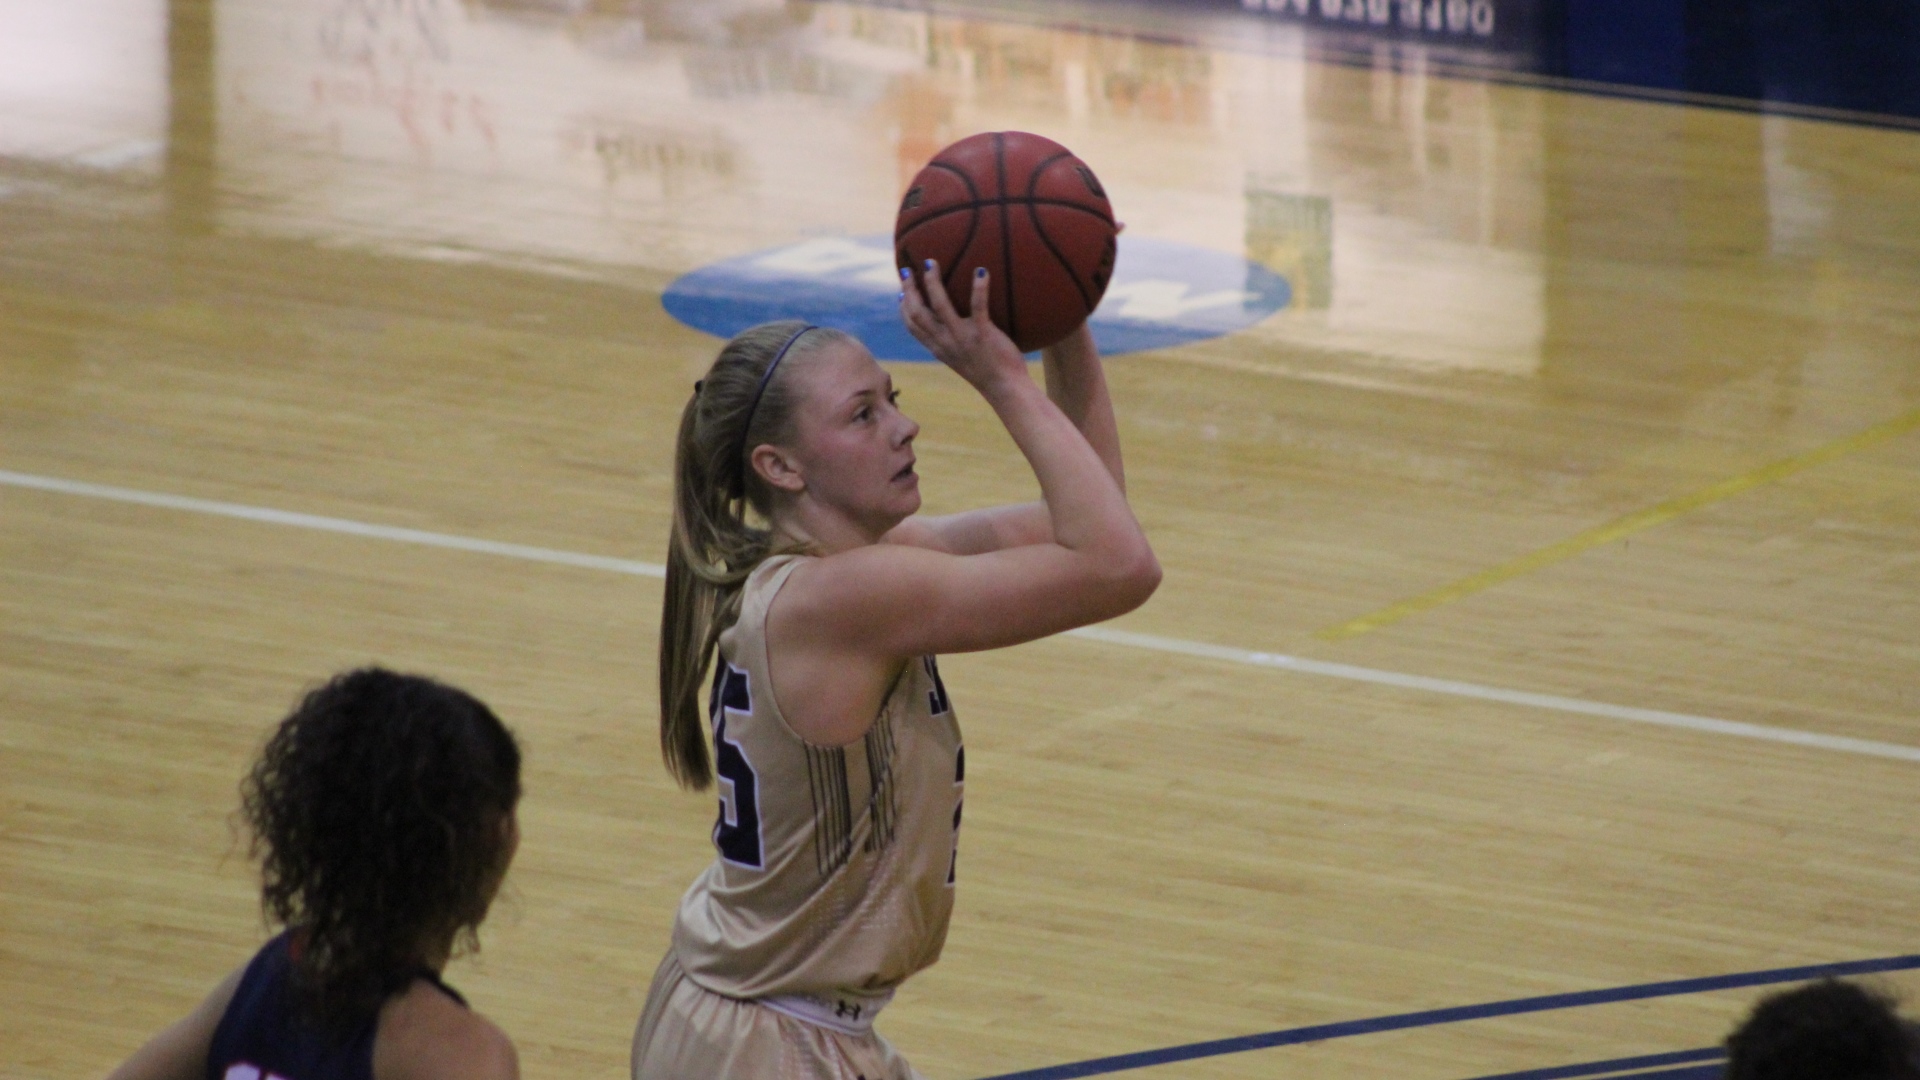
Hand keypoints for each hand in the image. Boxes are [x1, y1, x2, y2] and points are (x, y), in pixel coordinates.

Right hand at [899, 259, 1027, 392]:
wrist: (1006, 389)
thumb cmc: (988, 371)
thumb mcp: (961, 358)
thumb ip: (951, 342)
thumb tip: (947, 324)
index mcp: (939, 348)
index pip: (912, 326)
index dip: (904, 307)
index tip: (901, 292)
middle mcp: (946, 342)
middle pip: (918, 313)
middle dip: (909, 289)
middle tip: (908, 269)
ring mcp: (963, 338)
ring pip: (940, 306)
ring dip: (932, 283)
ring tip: (931, 263)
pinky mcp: (983, 335)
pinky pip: (978, 307)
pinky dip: (979, 288)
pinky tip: (981, 271)